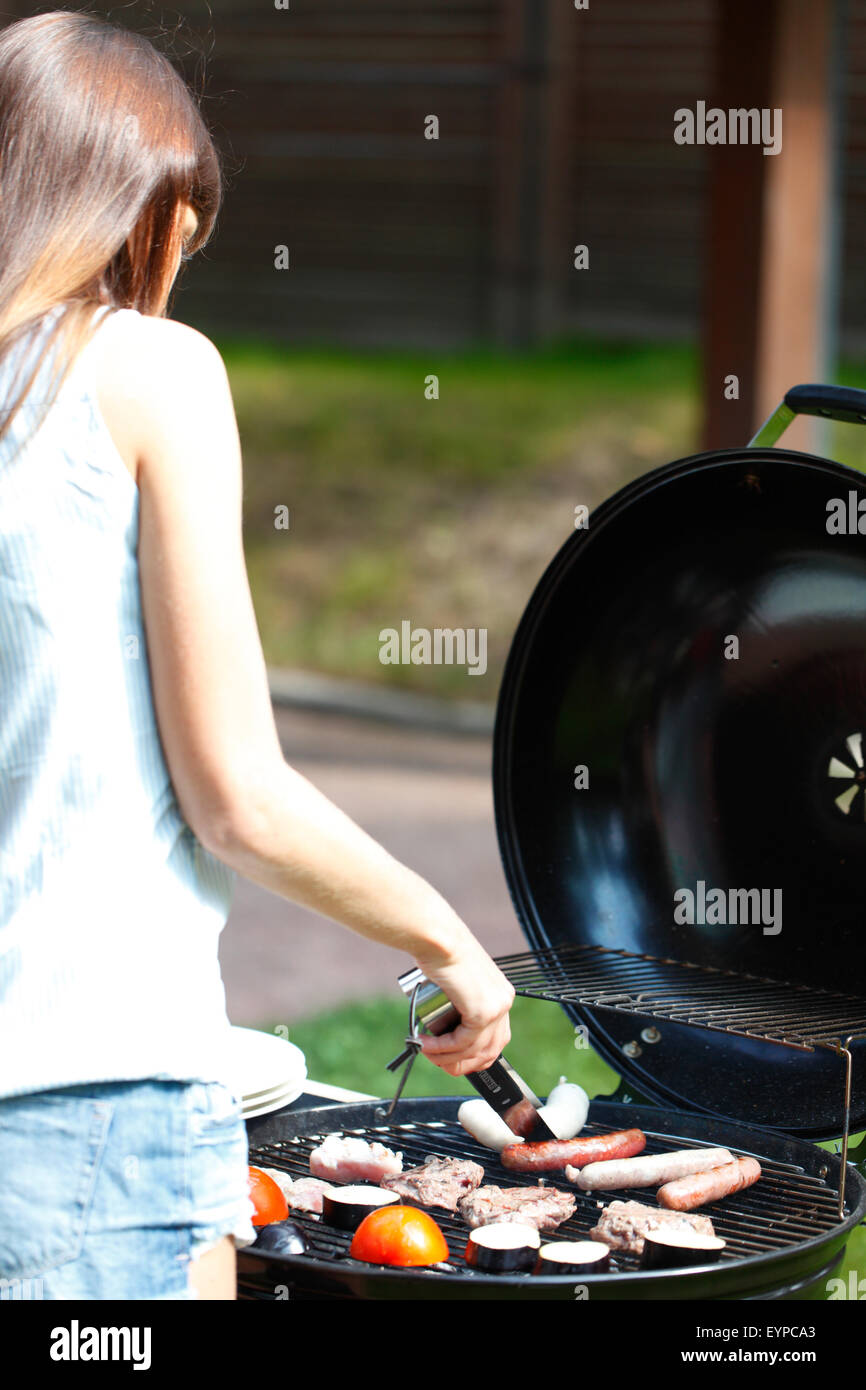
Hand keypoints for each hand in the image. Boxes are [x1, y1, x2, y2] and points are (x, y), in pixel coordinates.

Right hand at [413, 936, 514, 1077]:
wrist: (438, 937)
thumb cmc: (441, 952)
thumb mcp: (458, 982)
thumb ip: (461, 1002)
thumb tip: (447, 1028)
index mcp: (501, 995)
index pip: (496, 1038)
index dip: (474, 1055)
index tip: (452, 1060)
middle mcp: (503, 1001)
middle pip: (490, 1050)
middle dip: (463, 1063)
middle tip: (439, 1063)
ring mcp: (496, 1007)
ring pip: (474, 1050)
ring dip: (447, 1057)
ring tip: (427, 1051)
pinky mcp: (482, 1011)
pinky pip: (463, 1043)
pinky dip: (443, 1049)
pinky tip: (427, 1045)